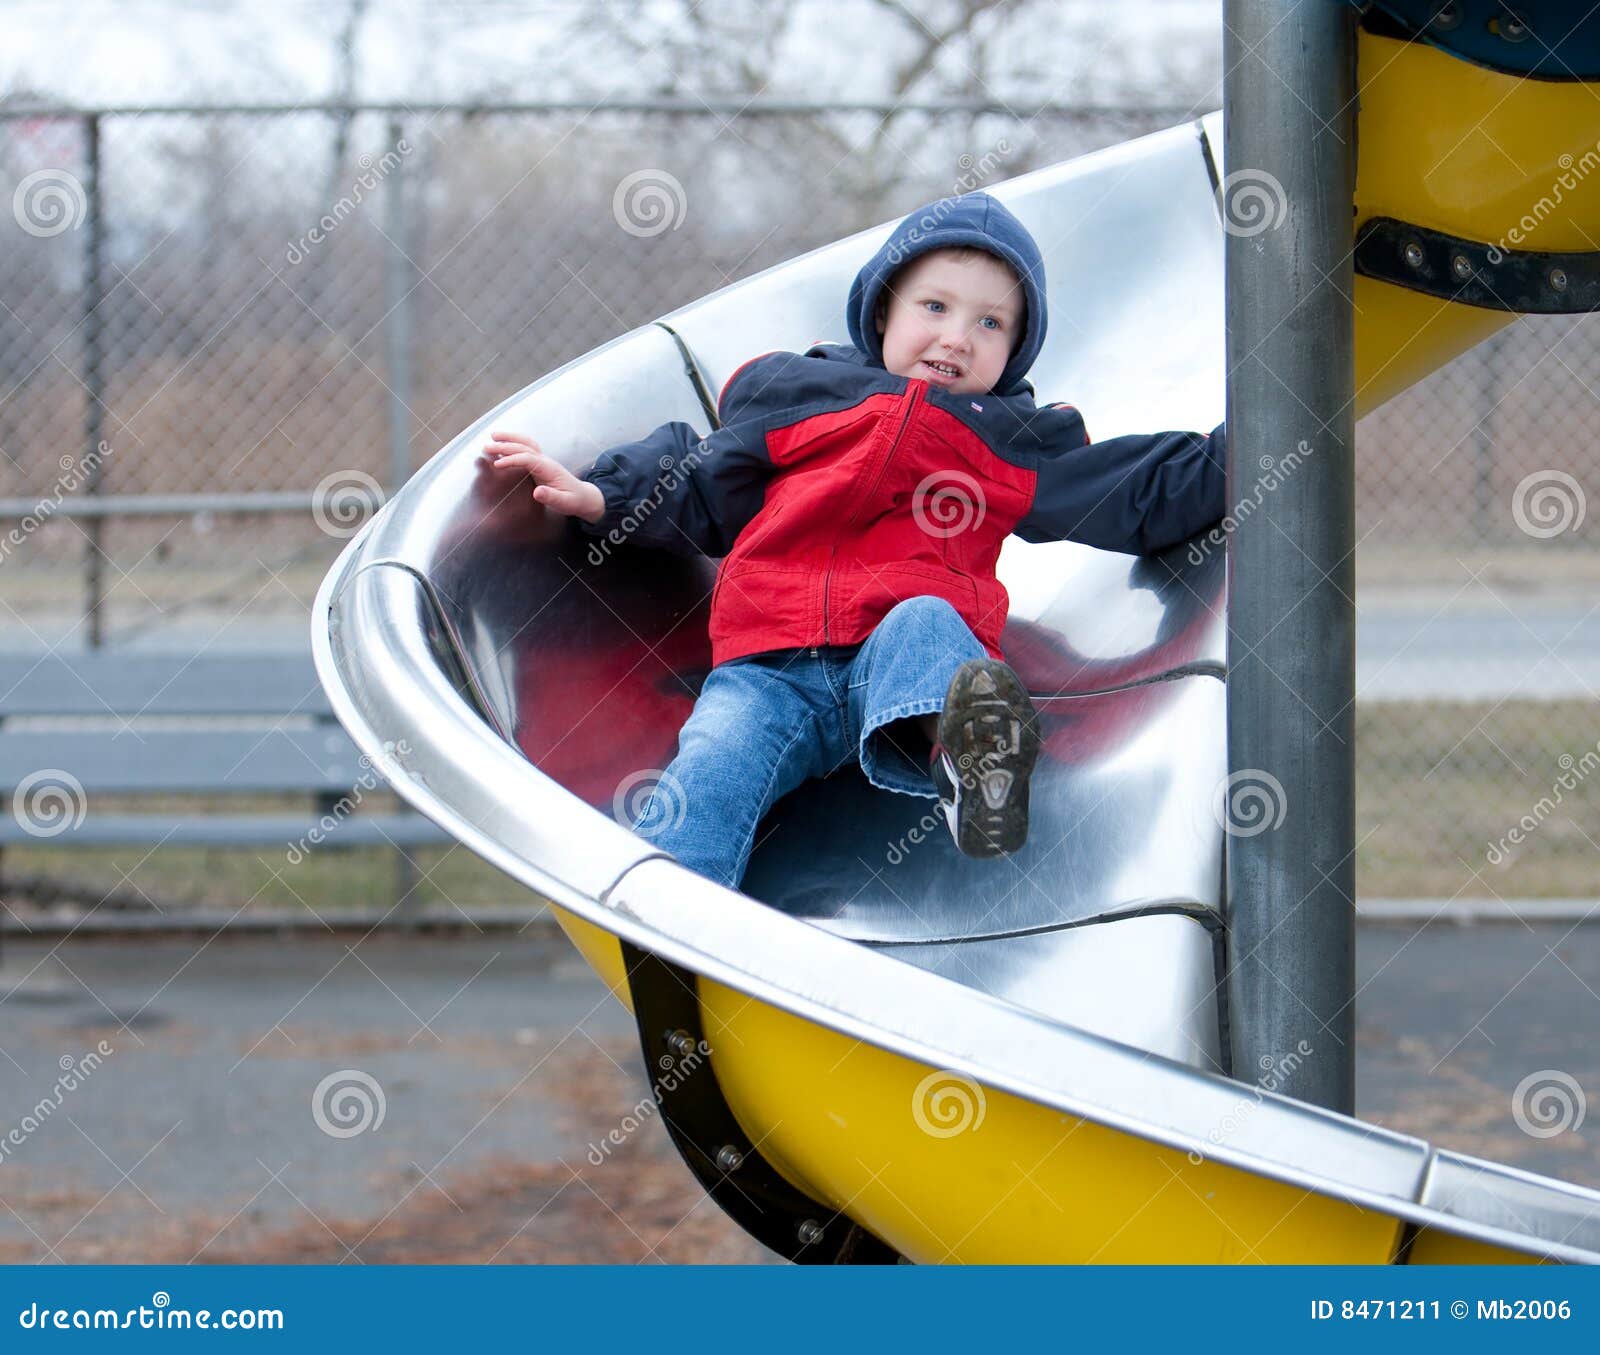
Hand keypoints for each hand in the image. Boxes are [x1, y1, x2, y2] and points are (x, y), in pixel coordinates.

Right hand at [481, 430, 604, 522]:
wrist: (584, 497)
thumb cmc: (574, 500)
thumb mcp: (565, 503)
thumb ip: (551, 497)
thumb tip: (537, 492)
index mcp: (549, 468)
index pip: (528, 459)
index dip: (512, 459)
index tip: (497, 464)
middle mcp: (545, 461)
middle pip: (524, 447)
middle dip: (505, 445)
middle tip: (487, 446)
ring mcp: (543, 460)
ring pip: (526, 443)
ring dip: (509, 438)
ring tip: (493, 436)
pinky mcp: (539, 463)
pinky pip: (526, 449)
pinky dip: (514, 443)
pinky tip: (503, 444)